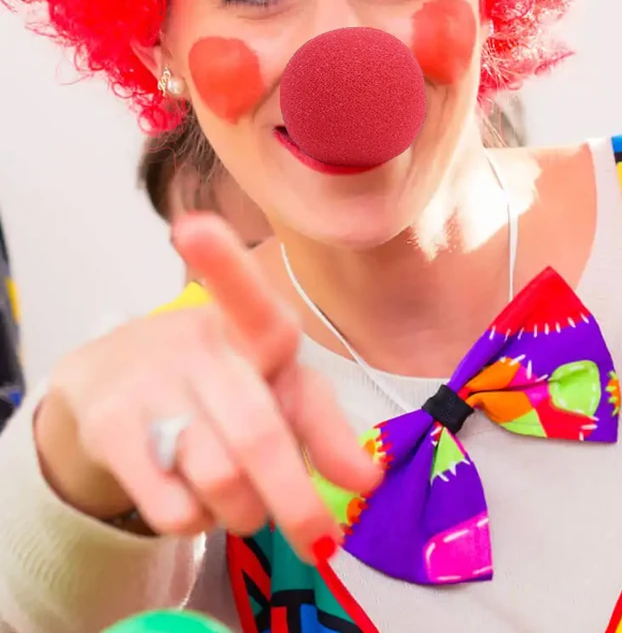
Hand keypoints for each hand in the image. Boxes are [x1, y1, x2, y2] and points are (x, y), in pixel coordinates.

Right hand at [34, 212, 380, 559]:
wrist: (116, 377)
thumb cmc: (221, 377)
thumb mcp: (278, 388)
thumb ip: (325, 428)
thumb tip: (368, 479)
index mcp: (251, 327)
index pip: (244, 297)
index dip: (220, 263)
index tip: (191, 229)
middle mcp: (198, 346)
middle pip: (258, 437)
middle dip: (297, 503)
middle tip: (319, 538)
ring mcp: (148, 386)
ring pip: (218, 481)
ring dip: (246, 514)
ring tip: (248, 506)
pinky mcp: (109, 428)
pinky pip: (172, 506)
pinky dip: (199, 525)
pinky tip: (198, 505)